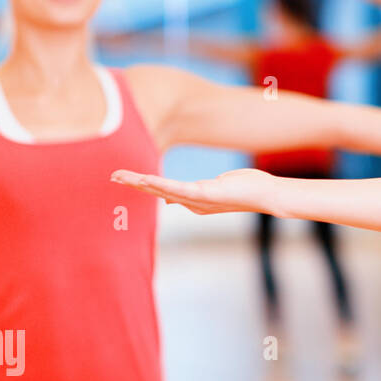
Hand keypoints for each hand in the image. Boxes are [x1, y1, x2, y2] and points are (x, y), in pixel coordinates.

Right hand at [111, 167, 277, 214]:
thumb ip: (193, 190)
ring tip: (121, 176)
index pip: (163, 191)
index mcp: (194, 200)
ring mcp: (198, 201)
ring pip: (163, 190)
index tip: (123, 178)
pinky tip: (145, 179)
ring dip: (141, 183)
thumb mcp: (215, 187)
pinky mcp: (205, 195)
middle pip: (157, 192)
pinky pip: (177, 188)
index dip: (143, 185)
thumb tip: (172, 196)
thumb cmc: (246, 187)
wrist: (267, 195)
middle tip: (112, 176)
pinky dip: (160, 184)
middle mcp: (192, 204)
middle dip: (134, 184)